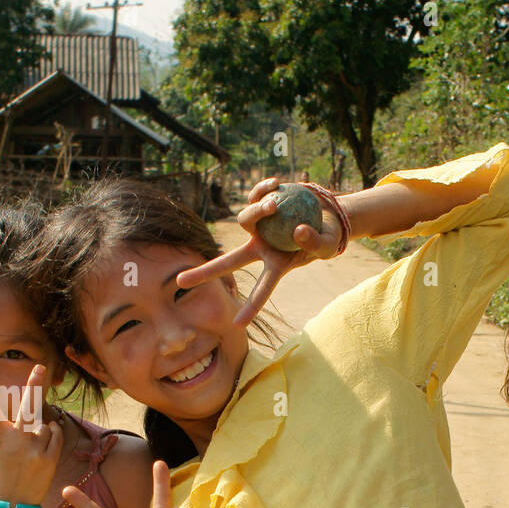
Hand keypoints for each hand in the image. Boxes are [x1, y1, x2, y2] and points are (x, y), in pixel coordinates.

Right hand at [0, 365, 62, 505]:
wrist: (14, 504)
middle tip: (39, 367)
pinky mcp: (50, 457)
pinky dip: (51, 435)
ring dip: (40, 430)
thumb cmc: (4, 475)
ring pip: (44, 425)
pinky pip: (54, 435)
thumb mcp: (2, 452)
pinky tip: (43, 444)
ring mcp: (36, 449)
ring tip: (31, 449)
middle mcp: (19, 442)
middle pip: (27, 408)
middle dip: (33, 385)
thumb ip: (18, 433)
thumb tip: (42, 420)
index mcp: (1, 439)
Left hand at [176, 176, 340, 328]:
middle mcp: (261, 247)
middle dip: (206, 272)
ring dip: (258, 211)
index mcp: (276, 264)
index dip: (251, 305)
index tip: (237, 325)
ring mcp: (258, 226)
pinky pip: (254, 196)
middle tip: (180, 282)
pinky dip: (262, 188)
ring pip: (245, 220)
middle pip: (229, 261)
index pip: (263, 288)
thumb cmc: (327, 235)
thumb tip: (297, 231)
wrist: (325, 210)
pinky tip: (276, 182)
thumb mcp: (328, 245)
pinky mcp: (260, 203)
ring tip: (275, 204)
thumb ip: (316, 243)